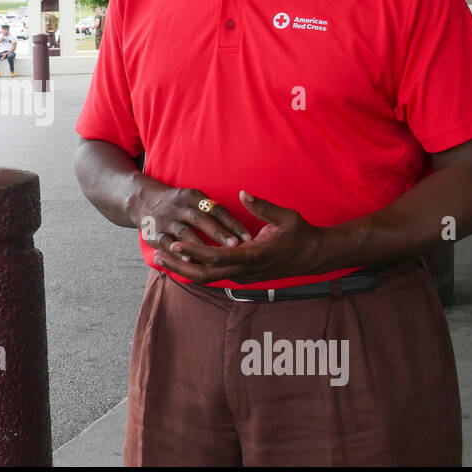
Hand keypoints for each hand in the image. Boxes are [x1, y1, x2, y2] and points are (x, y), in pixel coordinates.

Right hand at [129, 182, 251, 260]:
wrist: (142, 201)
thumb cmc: (178, 205)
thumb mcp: (195, 200)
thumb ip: (214, 212)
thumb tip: (240, 230)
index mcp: (193, 197)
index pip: (217, 209)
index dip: (232, 223)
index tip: (248, 237)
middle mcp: (179, 207)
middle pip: (202, 219)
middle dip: (219, 233)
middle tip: (236, 246)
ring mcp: (165, 219)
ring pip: (185, 232)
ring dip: (200, 245)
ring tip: (215, 257)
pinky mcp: (154, 232)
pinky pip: (166, 242)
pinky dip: (177, 252)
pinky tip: (189, 262)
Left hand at [158, 190, 330, 283]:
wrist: (313, 257)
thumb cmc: (301, 235)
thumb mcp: (286, 218)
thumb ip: (263, 207)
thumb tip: (244, 194)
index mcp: (253, 256)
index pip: (217, 257)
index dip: (194, 251)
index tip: (175, 242)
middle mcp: (245, 270)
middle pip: (205, 274)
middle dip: (180, 265)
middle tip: (158, 255)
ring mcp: (243, 276)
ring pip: (207, 277)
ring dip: (184, 268)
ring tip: (162, 258)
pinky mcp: (242, 275)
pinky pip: (214, 274)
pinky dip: (196, 268)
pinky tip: (181, 260)